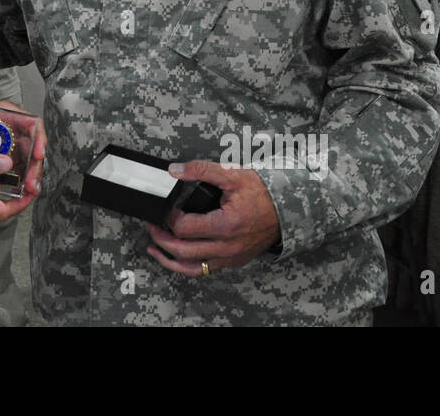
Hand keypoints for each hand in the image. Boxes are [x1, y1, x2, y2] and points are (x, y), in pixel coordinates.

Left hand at [144, 159, 280, 276]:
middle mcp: (227, 247)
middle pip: (183, 251)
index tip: (165, 209)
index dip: (169, 218)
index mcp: (226, 225)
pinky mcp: (234, 261)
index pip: (185, 228)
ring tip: (155, 248)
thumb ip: (201, 170)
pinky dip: (187, 266)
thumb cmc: (262, 193)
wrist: (288, 209)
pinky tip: (177, 257)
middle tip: (151, 226)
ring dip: (170, 259)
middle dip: (161, 239)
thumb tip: (175, 170)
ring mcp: (231, 257)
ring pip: (192, 268)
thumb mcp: (232, 174)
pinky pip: (205, 270)